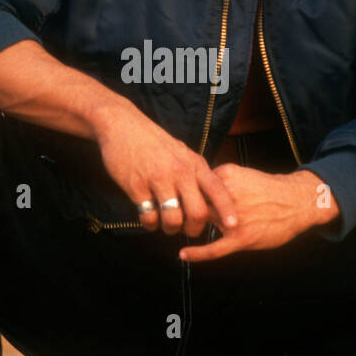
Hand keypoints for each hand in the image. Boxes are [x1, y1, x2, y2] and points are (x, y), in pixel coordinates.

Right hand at [94, 103, 238, 236]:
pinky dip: (150, 223)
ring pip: (173, 219)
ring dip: (170, 229)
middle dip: (194, 229)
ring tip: (165, 225)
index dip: (227, 209)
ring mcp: (158, 179)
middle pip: (197, 213)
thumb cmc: (154, 141)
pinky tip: (148, 218)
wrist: (123, 125)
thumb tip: (208, 195)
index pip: (217, 189)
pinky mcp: (136, 186)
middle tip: (188, 230)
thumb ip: (195, 172)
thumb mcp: (182, 152)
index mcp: (194, 164)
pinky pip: (148, 216)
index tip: (233, 225)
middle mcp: (179, 172)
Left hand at [178, 165, 339, 261]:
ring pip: (200, 223)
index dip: (183, 191)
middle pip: (192, 202)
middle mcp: (227, 196)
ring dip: (188, 227)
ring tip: (181, 228)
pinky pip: (214, 248)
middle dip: (181, 209)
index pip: (193, 184)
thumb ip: (219, 180)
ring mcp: (234, 218)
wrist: (297, 201)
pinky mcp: (241, 238)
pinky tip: (184, 254)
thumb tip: (195, 186)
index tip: (176, 195)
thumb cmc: (269, 189)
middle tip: (174, 214)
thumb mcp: (242, 174)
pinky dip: (197, 253)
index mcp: (226, 176)